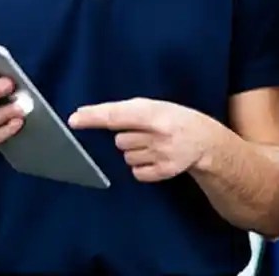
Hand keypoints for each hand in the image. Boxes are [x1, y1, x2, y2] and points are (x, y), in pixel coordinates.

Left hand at [69, 98, 220, 181]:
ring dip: (135, 151)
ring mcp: (162, 155)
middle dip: (128, 136)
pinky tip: (156, 158)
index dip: (94, 117)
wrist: (205, 141)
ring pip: (126, 156)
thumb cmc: (173, 119)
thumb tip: (84, 114)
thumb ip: (123, 110)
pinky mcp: (164, 172)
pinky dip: (141, 166)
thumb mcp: (154, 106)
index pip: (116, 115)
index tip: (74, 120)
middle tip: (147, 132)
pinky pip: (136, 172)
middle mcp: (158, 134)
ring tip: (154, 144)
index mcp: (154, 113)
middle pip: (119, 140)